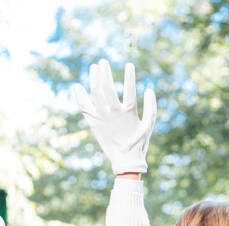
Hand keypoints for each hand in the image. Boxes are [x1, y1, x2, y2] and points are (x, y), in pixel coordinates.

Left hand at [71, 60, 156, 175]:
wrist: (125, 160)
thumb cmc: (139, 143)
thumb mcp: (149, 126)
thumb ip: (151, 108)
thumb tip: (149, 90)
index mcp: (128, 113)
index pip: (130, 90)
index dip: (129, 76)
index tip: (129, 64)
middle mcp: (113, 113)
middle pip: (107, 88)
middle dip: (105, 73)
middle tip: (103, 61)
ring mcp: (102, 117)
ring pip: (95, 93)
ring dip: (93, 79)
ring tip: (93, 67)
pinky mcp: (93, 122)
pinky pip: (84, 107)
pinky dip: (79, 96)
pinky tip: (77, 86)